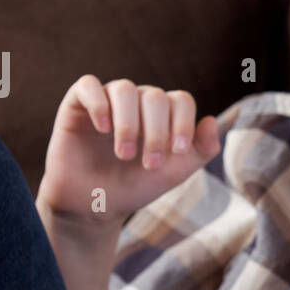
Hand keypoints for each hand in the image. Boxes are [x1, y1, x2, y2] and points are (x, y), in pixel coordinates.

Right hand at [36, 75, 221, 227]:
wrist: (94, 205)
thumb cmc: (135, 186)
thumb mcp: (174, 173)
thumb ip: (201, 150)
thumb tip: (213, 120)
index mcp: (163, 113)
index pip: (181, 100)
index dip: (183, 122)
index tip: (177, 151)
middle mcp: (137, 101)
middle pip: (155, 97)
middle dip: (156, 132)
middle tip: (149, 164)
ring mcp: (108, 100)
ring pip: (124, 89)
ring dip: (128, 123)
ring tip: (124, 154)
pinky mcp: (77, 103)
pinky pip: (88, 85)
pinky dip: (98, 103)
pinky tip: (103, 128)